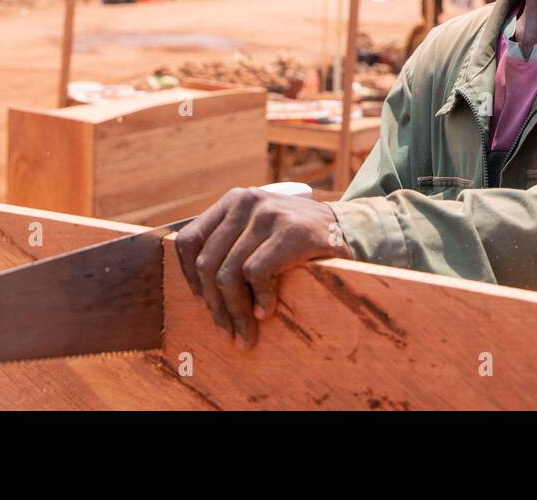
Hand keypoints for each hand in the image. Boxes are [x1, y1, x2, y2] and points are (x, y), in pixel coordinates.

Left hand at [175, 187, 352, 348]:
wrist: (348, 229)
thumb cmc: (298, 239)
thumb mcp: (259, 229)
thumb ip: (231, 243)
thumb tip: (197, 288)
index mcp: (233, 201)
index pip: (189, 240)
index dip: (189, 277)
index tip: (201, 302)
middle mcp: (246, 202)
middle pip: (208, 264)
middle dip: (215, 307)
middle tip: (226, 333)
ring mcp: (268, 214)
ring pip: (229, 274)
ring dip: (236, 313)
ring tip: (246, 335)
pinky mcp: (290, 231)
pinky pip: (256, 274)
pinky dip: (260, 300)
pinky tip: (268, 312)